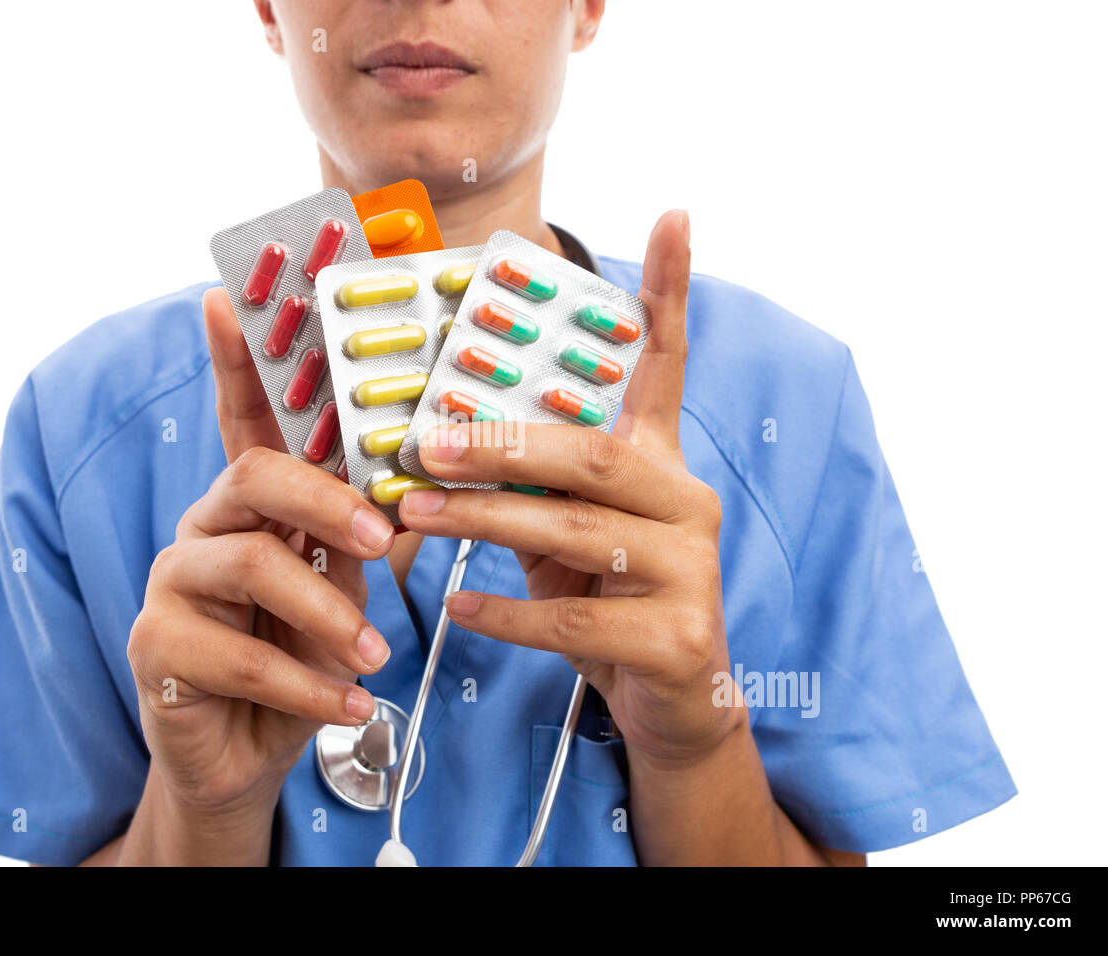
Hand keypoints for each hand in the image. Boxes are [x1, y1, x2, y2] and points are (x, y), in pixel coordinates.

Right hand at [125, 288, 395, 819]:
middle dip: (327, 501)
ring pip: (250, 564)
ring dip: (327, 613)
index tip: (226, 298)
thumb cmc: (299, 656)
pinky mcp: (157, 648)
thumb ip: (367, 537)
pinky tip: (349, 704)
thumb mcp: (345, 589)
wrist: (249, 752)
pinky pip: (240, 656)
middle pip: (254, 476)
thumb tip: (423, 492)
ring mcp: (173, 585)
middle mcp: (204, 528)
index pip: (244, 421)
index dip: (237, 361)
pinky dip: (308, 685)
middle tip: (383, 542)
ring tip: (373, 655)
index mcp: (251, 504)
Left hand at [398, 211, 737, 766]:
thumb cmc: (603, 598)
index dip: (671, 292)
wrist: (671, 702)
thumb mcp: (563, 533)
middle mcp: (687, 503)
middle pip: (594, 454)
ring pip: (579, 530)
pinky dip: (509, 611)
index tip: (673, 214)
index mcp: (660, 465)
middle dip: (501, 444)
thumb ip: (527, 486)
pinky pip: (575, 617)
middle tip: (424, 443)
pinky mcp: (678, 638)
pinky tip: (459, 604)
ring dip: (485, 520)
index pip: (669, 367)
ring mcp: (692, 571)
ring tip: (416, 516)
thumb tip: (435, 440)